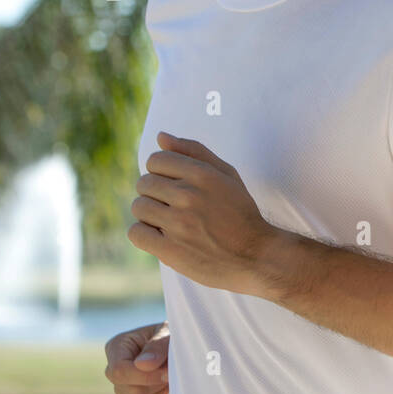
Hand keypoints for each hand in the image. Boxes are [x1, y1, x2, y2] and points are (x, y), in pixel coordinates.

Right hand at [104, 322, 169, 393]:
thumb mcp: (168, 332)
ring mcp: (125, 393)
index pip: (118, 371)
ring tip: (174, 377)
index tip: (168, 371)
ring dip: (162, 392)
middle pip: (130, 391)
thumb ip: (157, 346)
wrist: (187, 346)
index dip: (144, 376)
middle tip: (175, 370)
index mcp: (117, 347)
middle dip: (157, 383)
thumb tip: (142, 365)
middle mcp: (116, 373)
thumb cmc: (175, 335)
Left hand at [127, 132, 275, 294]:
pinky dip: (144, 235)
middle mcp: (189, 196)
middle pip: (144, 183)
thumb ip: (194, 152)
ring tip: (169, 223)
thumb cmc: (240, 213)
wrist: (256, 256)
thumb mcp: (227, 175)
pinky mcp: (170, 250)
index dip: (161, 172)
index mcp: (203, 175)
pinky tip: (161, 237)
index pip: (156, 160)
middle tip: (174, 207)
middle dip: (155, 194)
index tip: (174, 186)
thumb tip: (161, 136)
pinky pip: (136, 233)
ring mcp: (179, 224)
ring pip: (138, 207)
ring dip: (149, 215)